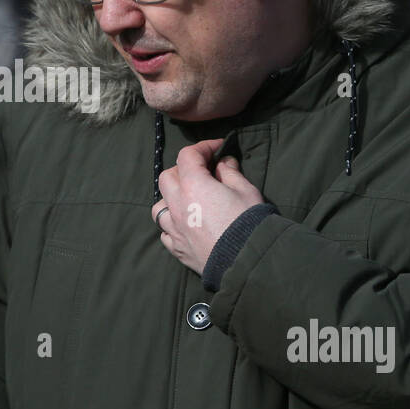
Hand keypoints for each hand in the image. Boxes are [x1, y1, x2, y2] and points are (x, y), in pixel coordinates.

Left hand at [152, 139, 264, 274]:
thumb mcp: (246, 190)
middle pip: (167, 177)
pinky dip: (172, 224)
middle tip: (203, 172)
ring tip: (188, 200)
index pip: (187, 156)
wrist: (247, 261)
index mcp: (193, 185)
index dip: (203, 147)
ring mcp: (174, 228)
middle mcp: (177, 205)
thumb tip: (224, 162)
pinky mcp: (177, 249)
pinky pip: (165, 232)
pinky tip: (186, 224)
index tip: (218, 148)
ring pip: (160, 206)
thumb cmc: (249, 222)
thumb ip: (231, 173)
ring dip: (171, 198)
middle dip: (183, 169)